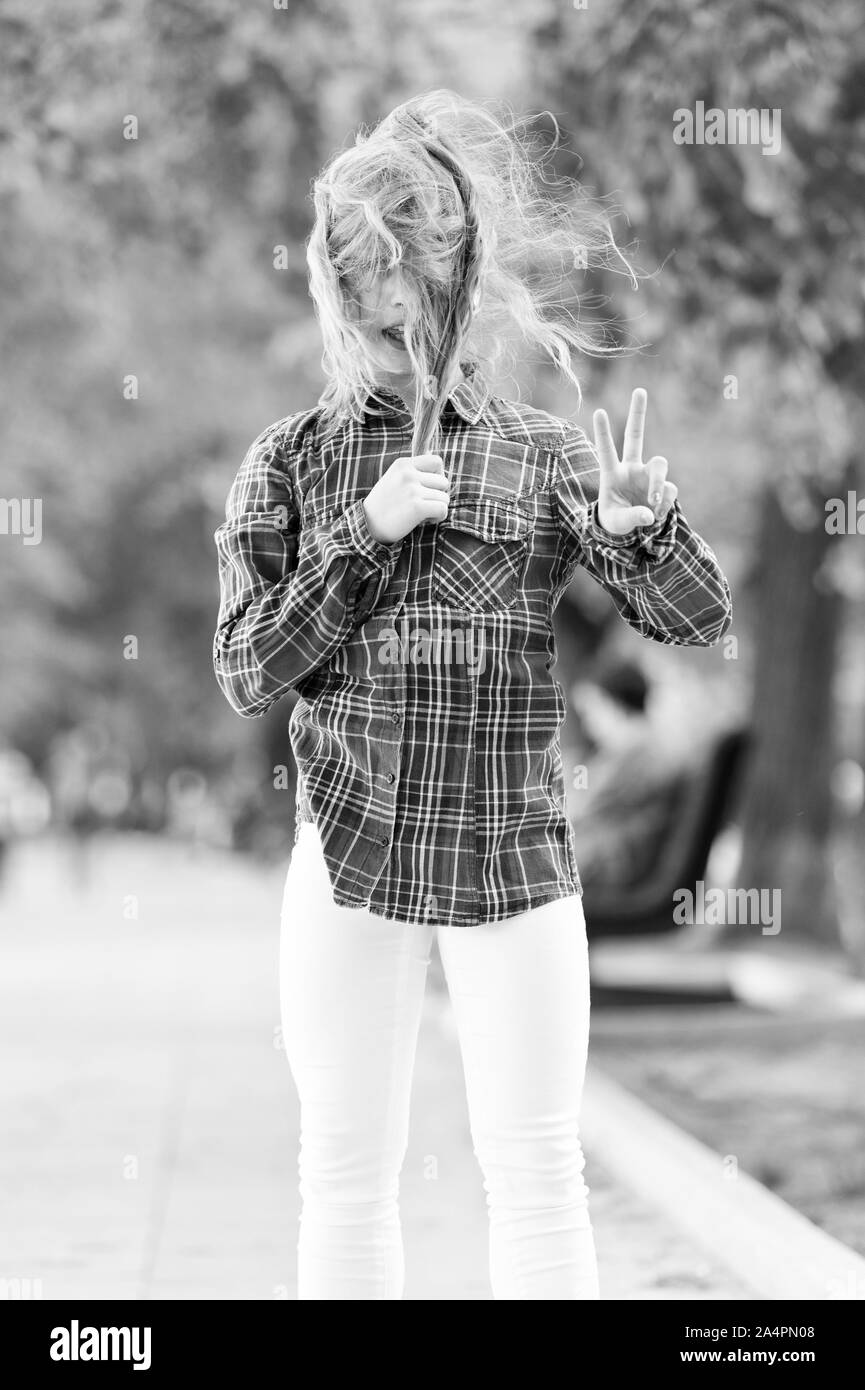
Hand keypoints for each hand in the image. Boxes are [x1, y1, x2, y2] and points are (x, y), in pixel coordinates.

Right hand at [362, 453, 449, 543]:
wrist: (368, 525)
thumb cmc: (385, 504)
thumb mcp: (394, 479)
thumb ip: (414, 472)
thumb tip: (439, 464)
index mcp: (403, 464)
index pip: (436, 461)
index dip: (438, 475)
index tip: (428, 488)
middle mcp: (408, 474)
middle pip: (444, 482)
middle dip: (437, 495)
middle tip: (423, 504)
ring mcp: (412, 489)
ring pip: (444, 497)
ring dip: (437, 508)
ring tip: (421, 513)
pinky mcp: (417, 506)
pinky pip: (443, 509)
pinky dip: (438, 517)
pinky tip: (424, 520)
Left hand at [593, 388, 677, 535]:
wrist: (632, 529)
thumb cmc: (616, 521)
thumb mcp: (617, 522)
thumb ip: (631, 518)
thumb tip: (649, 514)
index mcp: (612, 474)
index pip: (606, 450)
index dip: (603, 433)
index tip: (598, 411)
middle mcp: (631, 469)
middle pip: (635, 436)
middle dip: (638, 414)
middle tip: (639, 391)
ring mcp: (648, 475)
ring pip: (660, 465)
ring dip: (658, 484)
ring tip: (653, 504)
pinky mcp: (663, 486)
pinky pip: (669, 490)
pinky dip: (665, 504)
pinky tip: (656, 516)